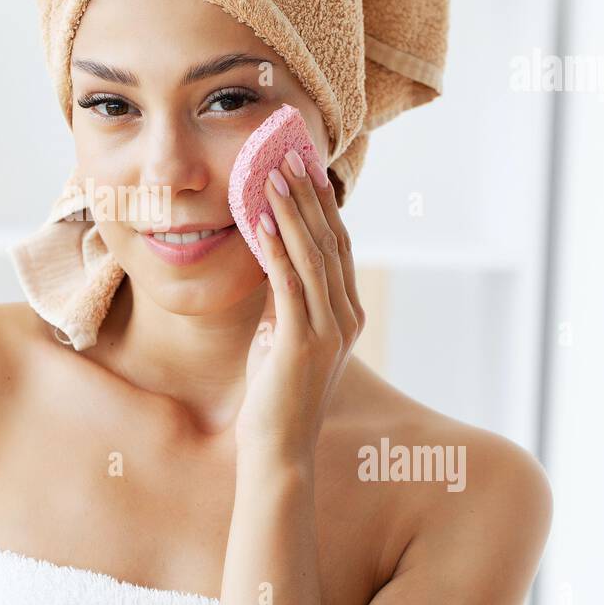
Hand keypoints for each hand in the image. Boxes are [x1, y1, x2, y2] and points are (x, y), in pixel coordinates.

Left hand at [237, 150, 364, 463]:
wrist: (278, 449)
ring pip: (311, 256)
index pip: (337, 247)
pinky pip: (288, 285)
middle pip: (330, 241)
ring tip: (274, 175)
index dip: (322, 206)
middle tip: (290, 155)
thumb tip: (271, 259)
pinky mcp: (301, 343)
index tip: (305, 169)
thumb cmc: (276, 396)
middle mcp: (345, 318)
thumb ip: (286, 301)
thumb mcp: (283, 337)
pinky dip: (274, 249)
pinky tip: (258, 222)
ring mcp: (328, 331)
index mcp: (346, 314)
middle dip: (310, 196)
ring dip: (291, 212)